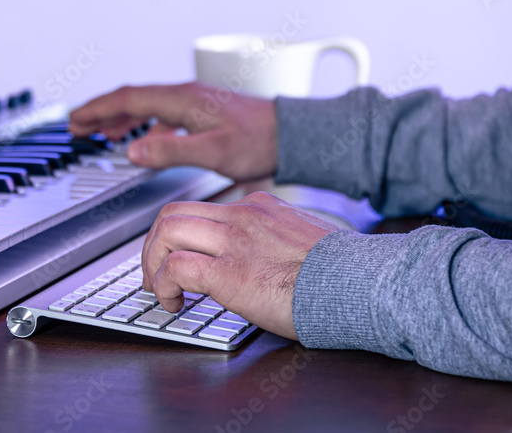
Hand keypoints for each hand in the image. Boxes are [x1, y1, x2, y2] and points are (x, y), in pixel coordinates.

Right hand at [69, 82, 276, 181]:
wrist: (291, 135)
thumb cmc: (259, 141)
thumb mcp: (212, 151)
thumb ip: (171, 150)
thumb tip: (133, 150)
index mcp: (183, 99)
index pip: (128, 98)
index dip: (98, 109)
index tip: (76, 119)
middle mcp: (185, 95)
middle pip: (132, 98)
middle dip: (102, 111)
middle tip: (77, 125)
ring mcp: (194, 102)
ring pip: (147, 106)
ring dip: (121, 117)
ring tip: (102, 132)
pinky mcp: (203, 112)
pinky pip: (162, 114)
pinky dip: (144, 124)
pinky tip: (144, 139)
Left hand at [141, 192, 338, 339]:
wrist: (359, 282)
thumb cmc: (343, 271)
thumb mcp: (307, 238)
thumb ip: (279, 239)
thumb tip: (272, 259)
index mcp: (260, 208)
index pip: (203, 208)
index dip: (181, 233)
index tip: (177, 255)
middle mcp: (242, 217)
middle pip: (173, 212)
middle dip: (153, 243)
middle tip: (154, 272)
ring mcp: (234, 241)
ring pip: (167, 230)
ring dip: (151, 261)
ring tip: (158, 289)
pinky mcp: (229, 272)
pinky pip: (175, 267)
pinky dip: (163, 284)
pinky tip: (174, 302)